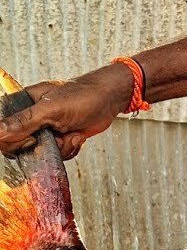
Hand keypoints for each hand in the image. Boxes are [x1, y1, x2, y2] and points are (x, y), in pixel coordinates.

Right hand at [0, 64, 133, 159]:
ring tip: (71, 131)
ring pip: (40, 153)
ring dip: (60, 147)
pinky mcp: (59, 138)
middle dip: (42, 145)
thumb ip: (24, 122)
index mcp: (21, 104)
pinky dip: (69, 148)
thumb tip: (0, 133)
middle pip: (19, 146)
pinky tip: (77, 135)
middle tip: (56, 134)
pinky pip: (56, 154)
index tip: (32, 139)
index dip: (14, 141)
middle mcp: (30, 118)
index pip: (2, 131)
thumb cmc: (85, 95)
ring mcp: (45, 129)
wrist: (112, 99)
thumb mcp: (52, 109)